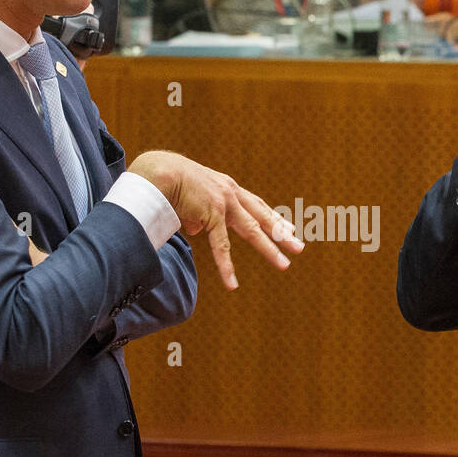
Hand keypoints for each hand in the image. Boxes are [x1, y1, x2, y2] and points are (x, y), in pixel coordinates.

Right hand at [127, 150, 303, 289]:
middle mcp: (231, 193)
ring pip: (252, 231)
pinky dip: (226, 266)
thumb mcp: (192, 200)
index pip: (257, 205)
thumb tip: (197, 230)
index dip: (273, 218)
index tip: (289, 228)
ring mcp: (224, 203)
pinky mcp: (212, 214)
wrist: (158, 171)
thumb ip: (199, 217)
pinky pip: (221, 246)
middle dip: (282, 233)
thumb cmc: (169, 182)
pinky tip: (233, 284)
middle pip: (262, 217)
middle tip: (299, 247)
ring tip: (284, 265)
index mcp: (228, 188)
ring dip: (269, 249)